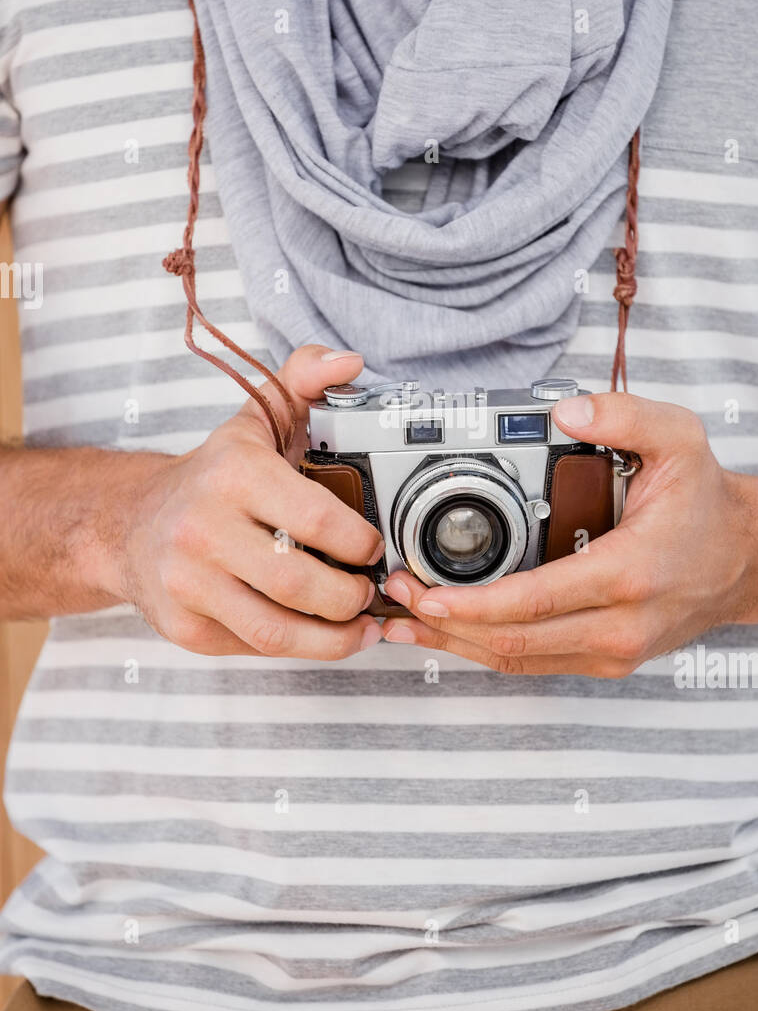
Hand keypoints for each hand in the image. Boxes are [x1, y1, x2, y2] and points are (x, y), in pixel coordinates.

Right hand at [115, 346, 383, 657]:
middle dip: (352, 597)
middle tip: (371, 592)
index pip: (316, 518)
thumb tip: (349, 363)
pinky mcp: (184, 628)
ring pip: (278, 630)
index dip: (360, 543)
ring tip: (358, 626)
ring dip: (333, 638)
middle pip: (300, 584)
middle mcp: (204, 529)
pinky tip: (318, 634)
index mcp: (233, 474)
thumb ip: (305, 381)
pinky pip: (255, 648)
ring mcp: (188, 584)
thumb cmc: (213, 477)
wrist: (128, 525)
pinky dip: (296, 647)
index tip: (376, 548)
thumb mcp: (255, 420)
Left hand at [382, 391, 757, 676]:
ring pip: (517, 660)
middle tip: (396, 596)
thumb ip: (624, 414)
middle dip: (444, 624)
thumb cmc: (708, 504)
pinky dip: (483, 649)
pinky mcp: (605, 660)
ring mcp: (613, 651)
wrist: (748, 560)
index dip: (469, 605)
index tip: (423, 591)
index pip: (534, 603)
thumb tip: (565, 412)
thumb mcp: (681, 439)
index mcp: (630, 574)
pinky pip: (533, 662)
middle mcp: (620, 625)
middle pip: (513, 642)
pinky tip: (446, 633)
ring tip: (401, 620)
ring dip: (454, 644)